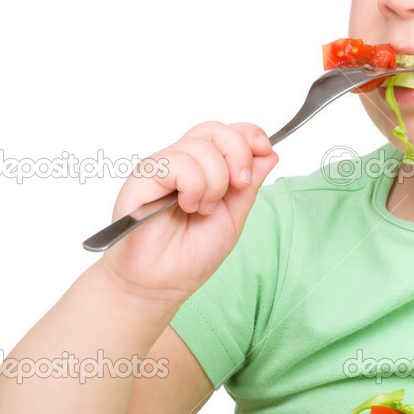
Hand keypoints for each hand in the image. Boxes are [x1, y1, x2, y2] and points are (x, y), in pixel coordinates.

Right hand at [97, 121, 277, 306]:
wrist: (161, 284)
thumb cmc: (191, 255)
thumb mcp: (234, 216)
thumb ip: (249, 184)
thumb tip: (270, 153)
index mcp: (202, 169)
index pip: (226, 132)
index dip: (249, 135)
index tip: (265, 151)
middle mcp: (180, 162)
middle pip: (214, 130)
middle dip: (238, 153)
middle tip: (239, 185)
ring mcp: (161, 167)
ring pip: (201, 146)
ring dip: (215, 182)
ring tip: (203, 210)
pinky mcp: (144, 176)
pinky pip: (179, 162)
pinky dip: (194, 186)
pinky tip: (187, 206)